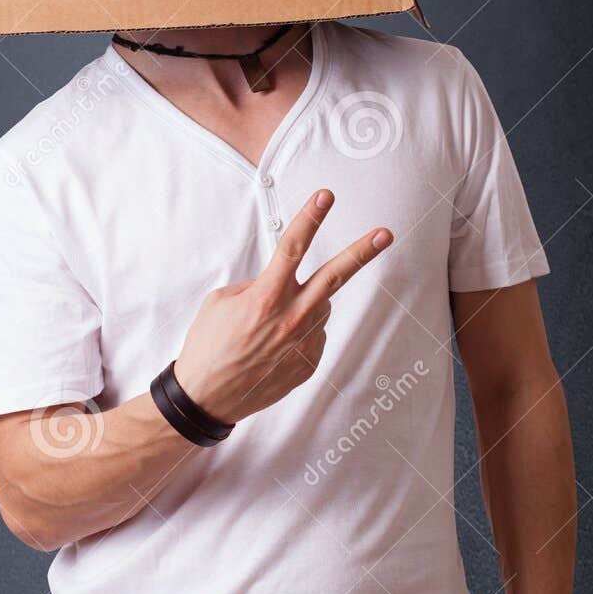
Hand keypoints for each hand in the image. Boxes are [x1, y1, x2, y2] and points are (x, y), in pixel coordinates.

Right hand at [174, 189, 392, 424]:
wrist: (207, 397)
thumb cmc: (208, 345)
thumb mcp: (221, 302)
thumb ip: (256, 286)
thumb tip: (282, 283)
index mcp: (266, 297)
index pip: (292, 247)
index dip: (310, 218)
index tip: (326, 196)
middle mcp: (291, 318)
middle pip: (335, 276)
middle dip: (361, 252)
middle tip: (385, 234)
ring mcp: (304, 343)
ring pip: (319, 307)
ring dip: (303, 304)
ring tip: (269, 325)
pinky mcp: (309, 363)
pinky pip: (312, 335)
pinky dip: (298, 332)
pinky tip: (272, 347)